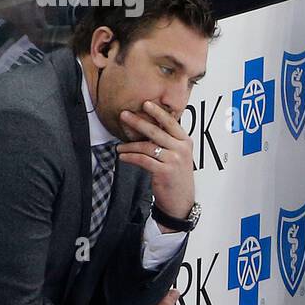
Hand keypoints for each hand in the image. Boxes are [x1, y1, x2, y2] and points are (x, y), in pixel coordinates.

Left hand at [118, 100, 194, 224]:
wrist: (181, 200)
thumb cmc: (177, 177)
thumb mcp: (179, 156)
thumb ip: (169, 142)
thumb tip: (149, 127)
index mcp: (186, 142)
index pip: (171, 123)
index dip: (158, 112)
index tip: (146, 103)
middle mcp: (181, 149)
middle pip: (156, 131)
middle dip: (138, 122)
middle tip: (124, 115)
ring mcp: (174, 160)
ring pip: (147, 146)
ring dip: (130, 145)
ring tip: (119, 146)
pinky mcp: (164, 172)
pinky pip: (142, 160)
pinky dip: (130, 157)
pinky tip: (123, 157)